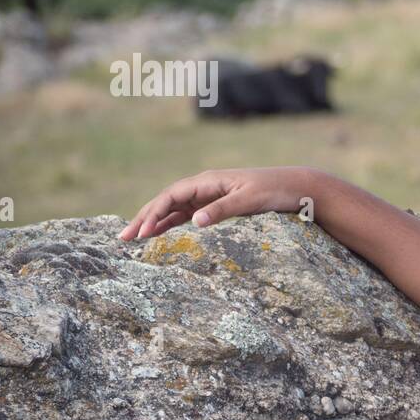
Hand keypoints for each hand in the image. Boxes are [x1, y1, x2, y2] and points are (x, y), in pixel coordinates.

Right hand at [116, 166, 319, 239]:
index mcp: (209, 181)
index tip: (142, 231)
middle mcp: (205, 186)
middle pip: (166, 201)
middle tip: (123, 238)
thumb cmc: (275, 191)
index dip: (153, 212)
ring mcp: (209, 195)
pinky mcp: (217, 205)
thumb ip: (223, 209)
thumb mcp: (251, 200)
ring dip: (153, 222)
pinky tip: (159, 235)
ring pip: (173, 208)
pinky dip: (170, 223)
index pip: (171, 195)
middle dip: (144, 218)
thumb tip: (195, 220)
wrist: (296, 187)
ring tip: (133, 239)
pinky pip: (187, 214)